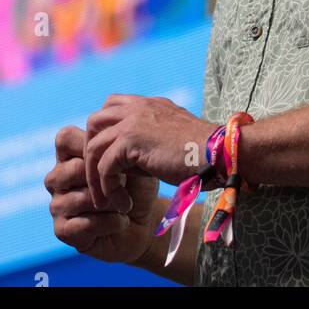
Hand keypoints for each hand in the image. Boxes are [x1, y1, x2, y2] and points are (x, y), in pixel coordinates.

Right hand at [45, 124, 160, 266]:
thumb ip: (117, 143)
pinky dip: (108, 222)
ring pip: (78, 199)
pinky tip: (122, 221)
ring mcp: (57, 204)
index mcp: (68, 155)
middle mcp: (57, 178)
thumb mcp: (132, 161)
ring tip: (125, 205)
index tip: (116, 157)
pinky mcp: (62, 231)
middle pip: (71, 169)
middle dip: (104, 178)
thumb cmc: (136, 186)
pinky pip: (82, 224)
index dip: (91, 146)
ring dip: (109, 203)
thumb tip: (107, 130)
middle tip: (125, 185)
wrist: (143, 222)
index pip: (65, 138)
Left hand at [84, 94, 218, 209]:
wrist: (218, 153)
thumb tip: (127, 161)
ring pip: (94, 146)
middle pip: (94, 122)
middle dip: (91, 151)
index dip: (103, 133)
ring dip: (95, 177)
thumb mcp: (170, 138)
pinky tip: (123, 203)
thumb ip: (147, 141)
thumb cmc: (201, 152)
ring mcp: (132, 121)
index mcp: (147, 104)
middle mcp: (137, 107)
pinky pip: (105, 166)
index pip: (110, 107)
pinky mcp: (131, 140)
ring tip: (106, 200)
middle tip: (100, 180)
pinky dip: (109, 188)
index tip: (108, 160)